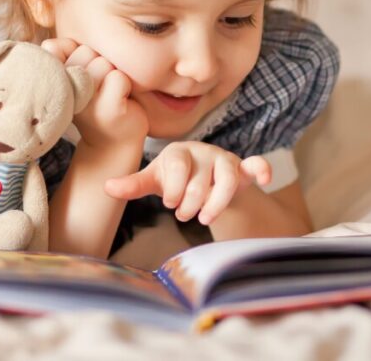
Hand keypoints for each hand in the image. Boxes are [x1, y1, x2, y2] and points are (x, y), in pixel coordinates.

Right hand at [40, 38, 147, 149]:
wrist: (113, 142)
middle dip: (97, 62)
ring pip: (103, 63)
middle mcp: (62, 92)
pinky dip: (125, 84)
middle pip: (85, 51)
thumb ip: (65, 50)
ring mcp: (86, 103)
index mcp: (51, 82)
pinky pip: (118, 77)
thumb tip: (67, 43)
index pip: (55, 46)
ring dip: (112, 73)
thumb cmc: (95, 99)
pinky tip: (121, 100)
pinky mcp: (110, 110)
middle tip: (98, 86)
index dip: (73, 53)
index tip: (79, 74)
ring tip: (109, 93)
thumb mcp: (75, 71)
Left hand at [103, 142, 271, 225]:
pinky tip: (263, 178)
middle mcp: (203, 152)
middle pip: (201, 179)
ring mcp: (224, 160)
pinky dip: (261, 169)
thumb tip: (106, 187)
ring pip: (227, 177)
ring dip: (216, 201)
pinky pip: (255, 164)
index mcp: (179, 151)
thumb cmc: (176, 178)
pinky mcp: (242, 169)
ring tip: (205, 218)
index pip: (177, 166)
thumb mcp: (155, 180)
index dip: (174, 189)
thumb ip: (134, 184)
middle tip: (184, 215)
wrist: (202, 179)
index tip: (169, 204)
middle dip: (191, 203)